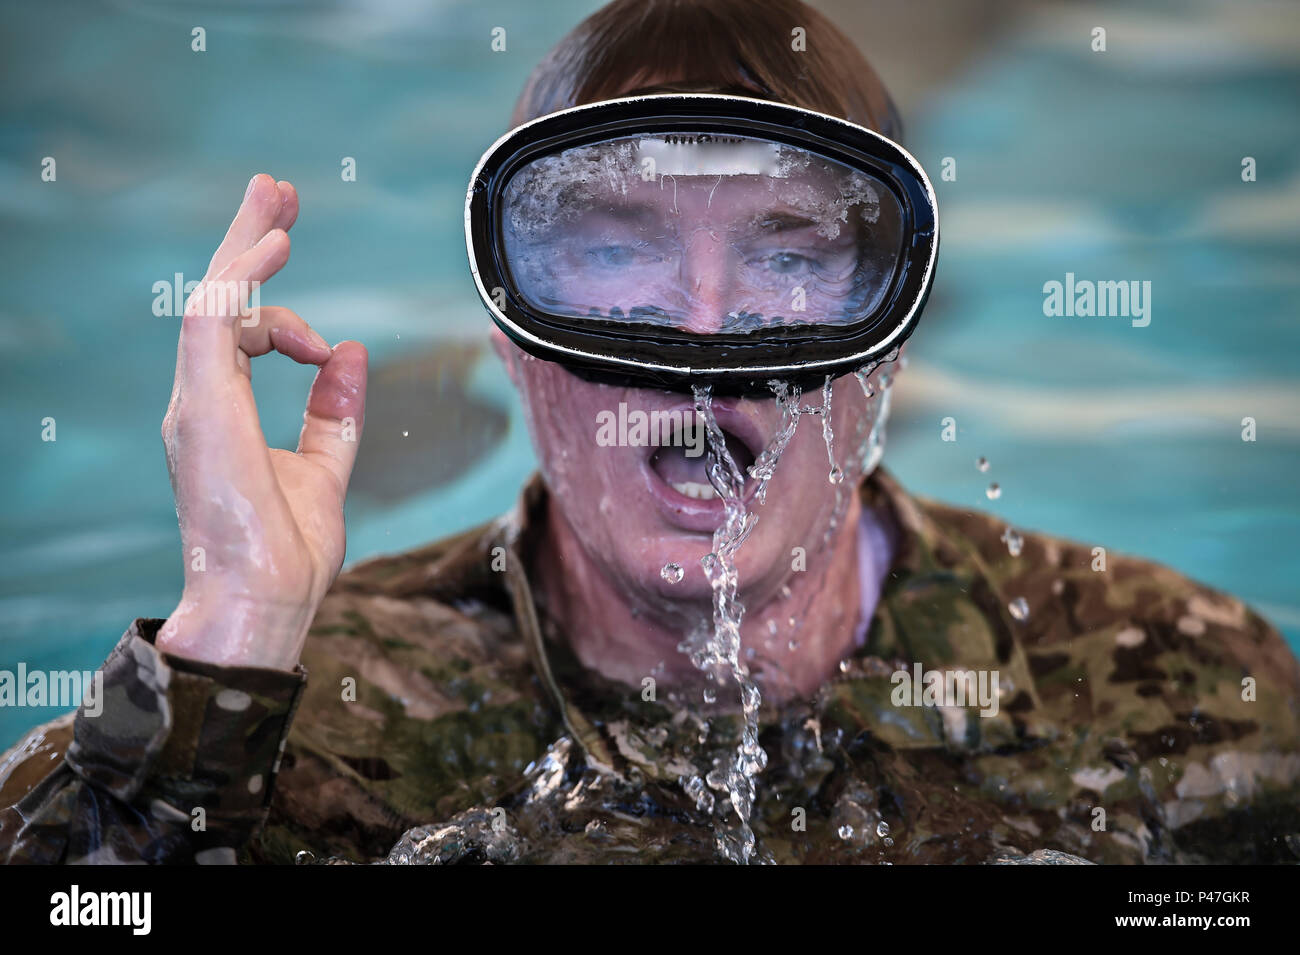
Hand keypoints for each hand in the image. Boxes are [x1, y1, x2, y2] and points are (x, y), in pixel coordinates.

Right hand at [157, 174, 367, 669]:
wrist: (264, 603)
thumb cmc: (285, 552)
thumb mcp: (325, 468)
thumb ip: (334, 412)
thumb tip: (350, 352)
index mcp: (224, 411)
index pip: (240, 333)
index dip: (279, 313)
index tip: (322, 343)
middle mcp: (202, 399)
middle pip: (221, 301)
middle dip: (249, 242)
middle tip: (276, 191)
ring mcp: (196, 401)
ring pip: (212, 300)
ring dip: (245, 243)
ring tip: (276, 195)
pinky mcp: (201, 407)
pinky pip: (212, 323)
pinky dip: (242, 280)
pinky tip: (272, 245)